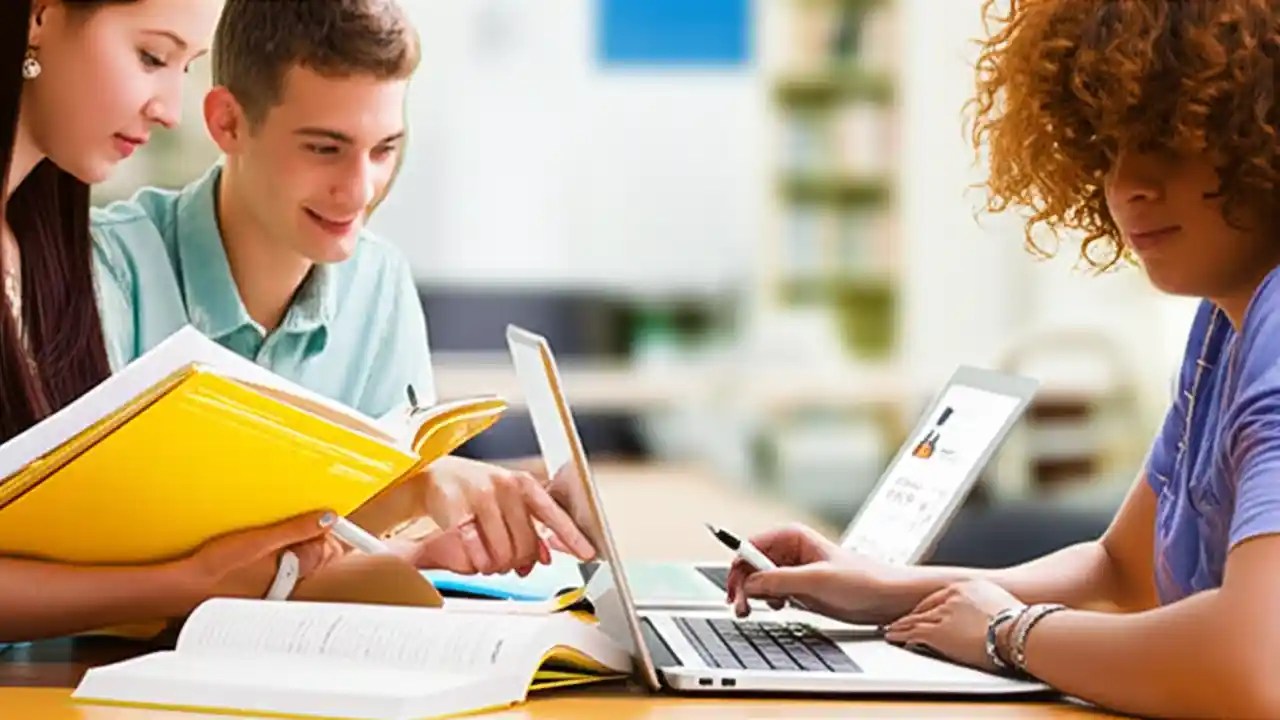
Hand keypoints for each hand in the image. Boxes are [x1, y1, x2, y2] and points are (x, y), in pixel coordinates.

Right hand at [173, 510, 341, 608]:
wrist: (187, 588)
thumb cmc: (220, 566)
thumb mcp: (262, 539)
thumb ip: (297, 529)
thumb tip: (328, 518)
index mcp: (296, 569)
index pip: (330, 548)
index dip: (329, 529)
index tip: (326, 514)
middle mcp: (289, 580)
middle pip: (314, 552)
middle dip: (310, 533)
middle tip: (296, 516)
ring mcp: (273, 584)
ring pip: (294, 557)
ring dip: (288, 542)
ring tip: (269, 529)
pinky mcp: (257, 584)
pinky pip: (275, 564)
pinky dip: (271, 552)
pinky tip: (253, 545)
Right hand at [420, 456, 594, 573]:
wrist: (434, 477)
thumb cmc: (474, 490)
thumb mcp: (506, 500)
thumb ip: (527, 526)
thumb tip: (544, 557)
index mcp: (523, 483)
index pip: (554, 513)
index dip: (572, 536)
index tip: (588, 553)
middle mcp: (505, 487)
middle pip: (526, 543)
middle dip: (521, 562)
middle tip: (514, 566)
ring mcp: (481, 498)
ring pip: (503, 552)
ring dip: (499, 567)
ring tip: (493, 563)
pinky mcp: (458, 511)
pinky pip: (478, 553)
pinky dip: (481, 565)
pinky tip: (480, 562)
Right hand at [725, 523, 904, 624]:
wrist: (888, 599)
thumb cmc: (864, 580)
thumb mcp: (817, 580)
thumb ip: (780, 580)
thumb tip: (750, 583)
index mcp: (793, 536)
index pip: (751, 547)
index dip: (738, 567)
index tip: (734, 588)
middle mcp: (790, 550)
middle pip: (751, 564)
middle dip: (744, 585)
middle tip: (741, 606)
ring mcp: (794, 570)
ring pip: (759, 580)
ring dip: (753, 595)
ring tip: (755, 610)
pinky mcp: (800, 588)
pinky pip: (772, 592)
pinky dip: (768, 601)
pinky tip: (778, 607)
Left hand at [883, 579, 1022, 671]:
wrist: (1021, 632)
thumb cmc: (1023, 626)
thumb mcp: (1006, 606)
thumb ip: (993, 609)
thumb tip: (999, 619)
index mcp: (970, 587)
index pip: (943, 596)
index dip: (930, 606)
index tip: (922, 610)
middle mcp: (953, 596)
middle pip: (927, 605)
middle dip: (913, 614)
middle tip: (900, 619)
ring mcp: (944, 612)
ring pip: (916, 618)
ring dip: (901, 625)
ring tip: (891, 629)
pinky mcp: (937, 631)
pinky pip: (913, 632)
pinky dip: (900, 634)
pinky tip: (893, 636)